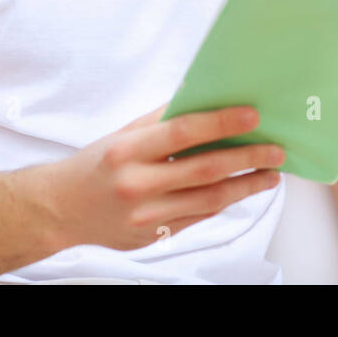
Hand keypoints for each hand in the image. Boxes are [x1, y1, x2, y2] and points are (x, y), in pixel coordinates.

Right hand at [51, 104, 284, 250]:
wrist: (61, 208)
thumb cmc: (98, 163)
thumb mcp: (124, 133)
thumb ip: (163, 119)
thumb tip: (208, 98)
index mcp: (127, 150)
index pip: (183, 132)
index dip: (221, 123)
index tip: (252, 116)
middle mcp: (136, 184)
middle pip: (205, 170)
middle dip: (247, 158)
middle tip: (276, 150)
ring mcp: (144, 216)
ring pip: (208, 200)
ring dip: (246, 186)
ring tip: (270, 174)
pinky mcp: (151, 237)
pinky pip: (198, 217)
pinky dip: (224, 202)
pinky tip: (242, 189)